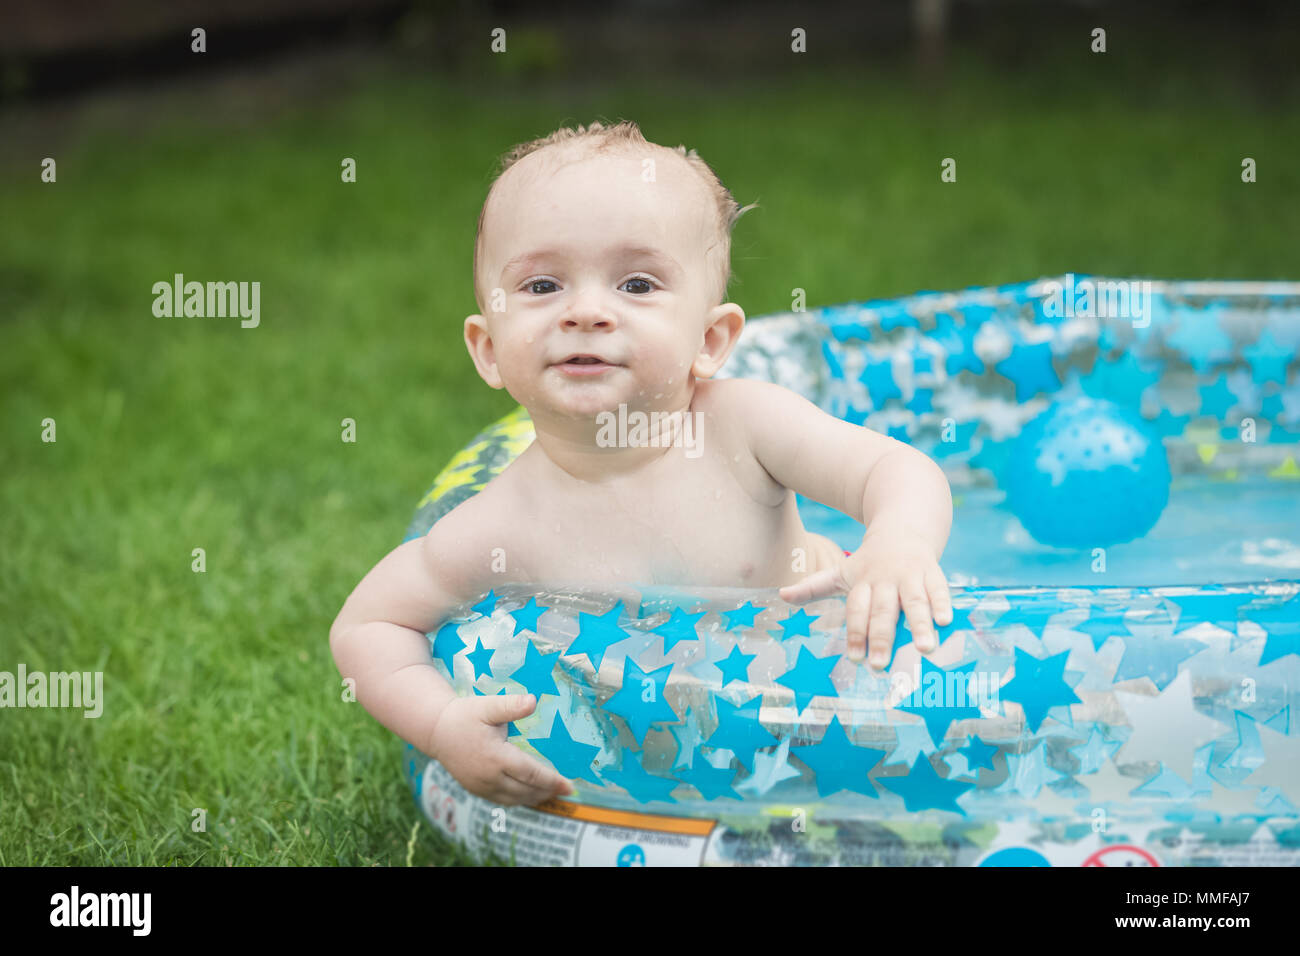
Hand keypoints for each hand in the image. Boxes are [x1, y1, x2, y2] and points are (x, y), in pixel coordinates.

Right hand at [426, 694, 572, 805]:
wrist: (436, 731)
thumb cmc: (464, 716)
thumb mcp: (487, 706)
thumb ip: (511, 705)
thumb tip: (533, 700)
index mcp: (496, 757)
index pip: (530, 774)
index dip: (552, 781)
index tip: (569, 786)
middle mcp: (489, 777)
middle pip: (525, 791)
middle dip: (548, 792)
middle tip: (565, 790)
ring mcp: (481, 786)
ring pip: (514, 800)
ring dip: (535, 798)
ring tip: (551, 793)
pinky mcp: (475, 790)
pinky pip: (502, 800)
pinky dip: (519, 800)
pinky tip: (528, 794)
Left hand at [779, 533, 952, 668]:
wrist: (902, 525)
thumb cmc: (869, 561)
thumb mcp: (841, 572)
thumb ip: (814, 587)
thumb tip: (781, 595)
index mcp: (862, 583)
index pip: (856, 610)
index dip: (856, 632)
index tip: (855, 659)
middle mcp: (886, 580)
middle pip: (883, 610)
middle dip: (882, 637)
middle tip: (881, 665)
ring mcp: (910, 576)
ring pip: (914, 602)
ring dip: (919, 625)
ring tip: (925, 650)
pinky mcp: (933, 572)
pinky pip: (939, 589)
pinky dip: (943, 604)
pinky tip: (947, 622)